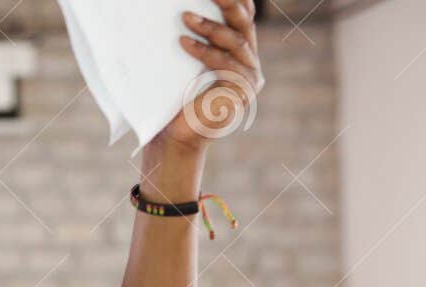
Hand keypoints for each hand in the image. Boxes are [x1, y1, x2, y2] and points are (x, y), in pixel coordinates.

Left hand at [158, 0, 261, 152]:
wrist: (176, 136)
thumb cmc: (176, 98)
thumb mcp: (185, 63)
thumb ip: (194, 37)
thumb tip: (181, 9)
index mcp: (239, 50)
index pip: (243, 16)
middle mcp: (249, 61)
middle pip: (244, 22)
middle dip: (228, 3)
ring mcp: (249, 77)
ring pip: (236, 40)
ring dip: (209, 26)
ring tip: (186, 16)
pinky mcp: (241, 92)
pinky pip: (225, 64)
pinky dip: (204, 51)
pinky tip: (184, 43)